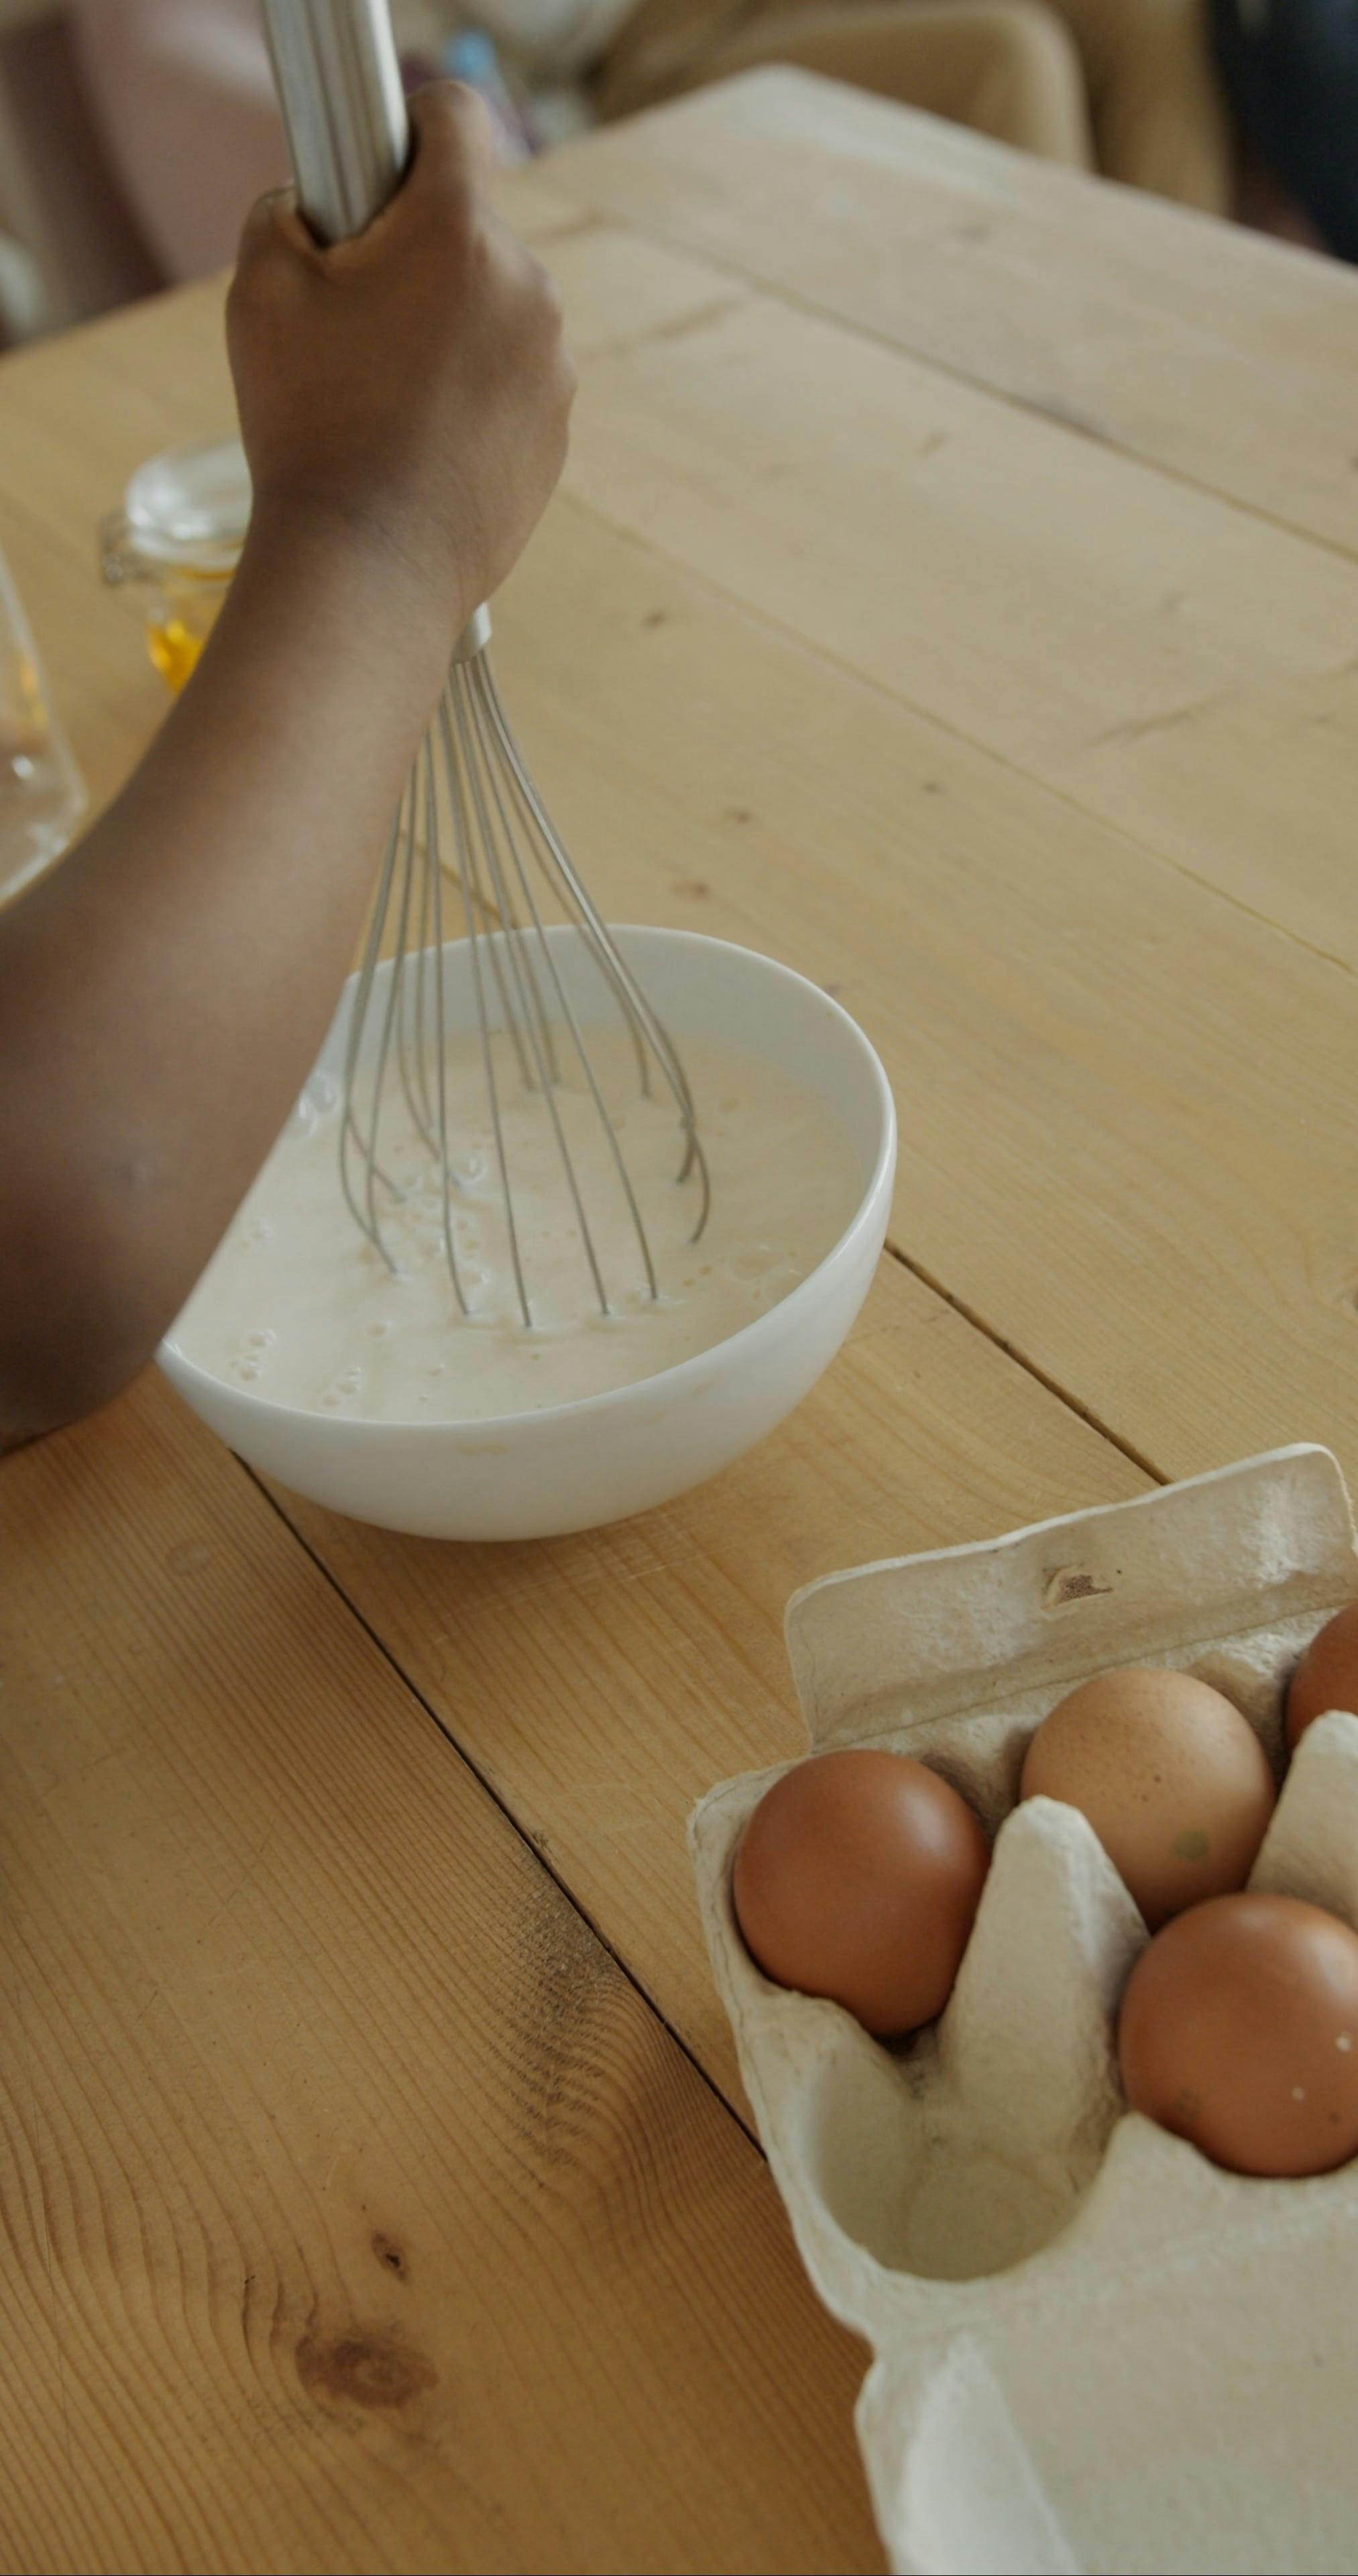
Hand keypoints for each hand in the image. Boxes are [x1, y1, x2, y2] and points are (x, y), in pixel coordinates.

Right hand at [227, 82, 574, 643]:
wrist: (367, 570)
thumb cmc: (309, 426)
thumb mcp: (261, 287)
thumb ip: (285, 209)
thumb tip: (313, 207)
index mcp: (459, 233)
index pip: (455, 117)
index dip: (407, 128)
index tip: (375, 173)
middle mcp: (526, 289)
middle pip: (468, 226)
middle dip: (415, 253)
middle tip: (354, 321)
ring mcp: (551, 366)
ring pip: (490, 308)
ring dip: (445, 327)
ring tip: (382, 394)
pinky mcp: (556, 431)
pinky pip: (507, 379)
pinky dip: (469, 393)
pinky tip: (416, 439)